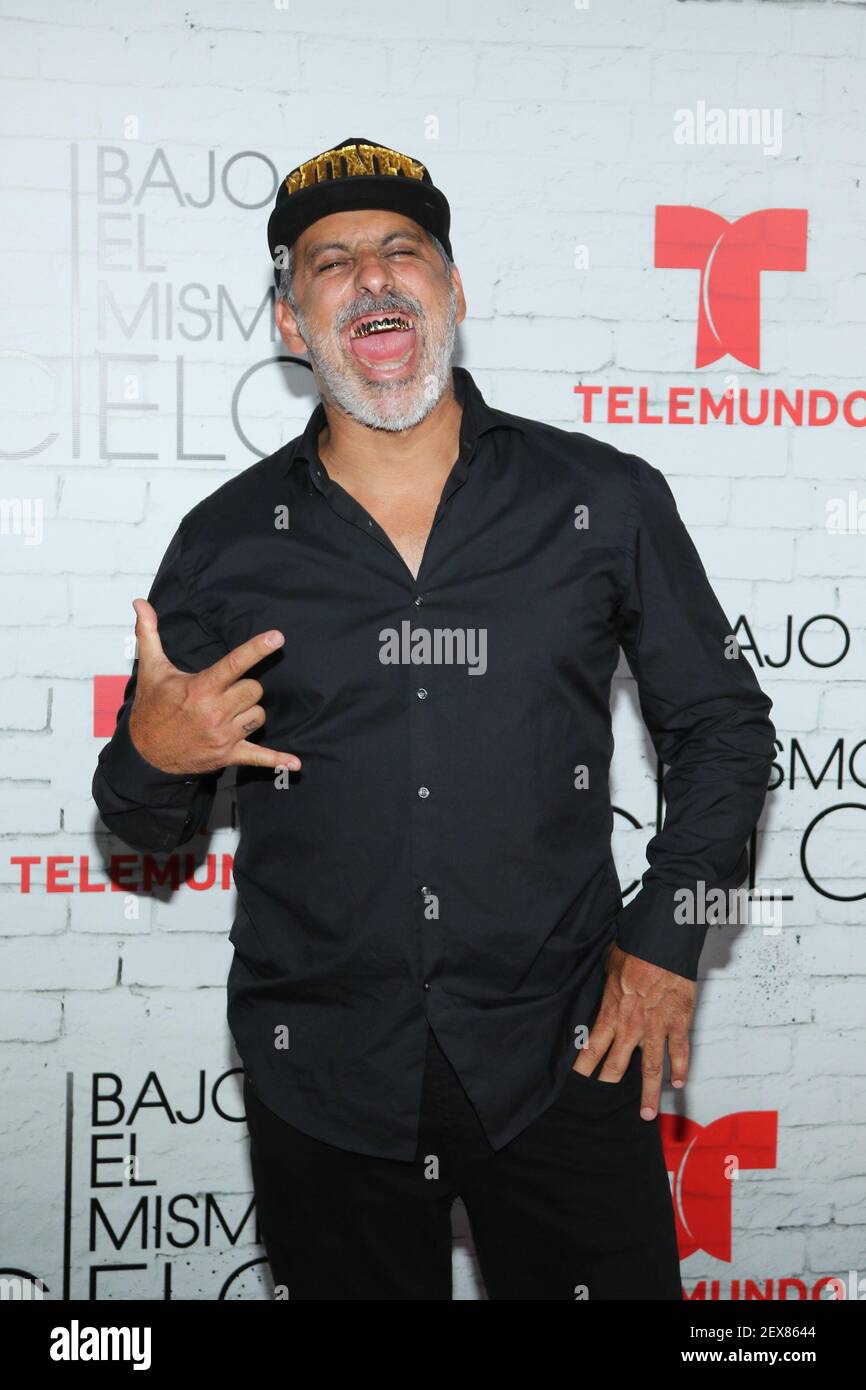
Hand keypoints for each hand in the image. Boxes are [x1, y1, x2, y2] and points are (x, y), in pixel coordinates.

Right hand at [126, 598, 300, 775]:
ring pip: (259, 715)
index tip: (277, 637)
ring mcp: (223, 735)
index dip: (257, 649)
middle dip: (245, 688)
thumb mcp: (151, 670)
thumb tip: (140, 603)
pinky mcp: (228, 755)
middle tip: (226, 692)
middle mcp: (214, 712)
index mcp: (200, 688)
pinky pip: (259, 757)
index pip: (235, 663)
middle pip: (255, 689)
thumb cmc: (152, 709)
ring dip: (250, 712)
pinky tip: (295, 763)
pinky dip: (277, 759)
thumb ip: (149, 634)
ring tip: (229, 713)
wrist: (144, 754)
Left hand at [571, 943, 694, 1120]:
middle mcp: (632, 1027)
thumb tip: (598, 996)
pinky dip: (680, 1069)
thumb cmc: (634, 950)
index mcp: (611, 1013)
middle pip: (617, 1065)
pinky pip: (679, 1052)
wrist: (662, 944)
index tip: (575, 1083)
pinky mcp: (678, 1023)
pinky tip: (678, 1083)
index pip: (591, 1048)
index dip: (582, 1068)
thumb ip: (604, 990)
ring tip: (647, 1114)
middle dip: (608, 1086)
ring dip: (649, 1094)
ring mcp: (656, 1028)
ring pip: (651, 1069)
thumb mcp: (608, 969)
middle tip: (601, 1105)